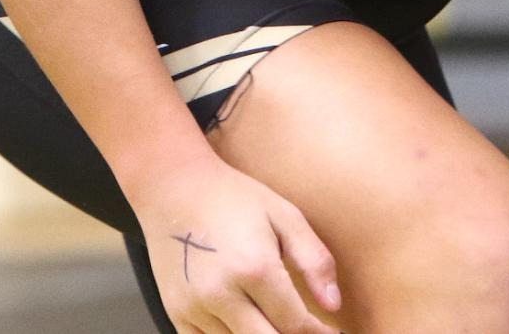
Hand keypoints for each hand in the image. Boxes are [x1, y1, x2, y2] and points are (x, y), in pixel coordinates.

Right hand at [133, 157, 343, 333]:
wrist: (175, 189)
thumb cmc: (235, 199)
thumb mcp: (285, 216)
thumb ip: (314, 261)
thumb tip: (333, 305)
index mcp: (255, 268)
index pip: (294, 323)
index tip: (331, 332)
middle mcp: (221, 294)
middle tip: (307, 330)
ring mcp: (195, 308)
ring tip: (278, 323)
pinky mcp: (177, 314)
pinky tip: (249, 324)